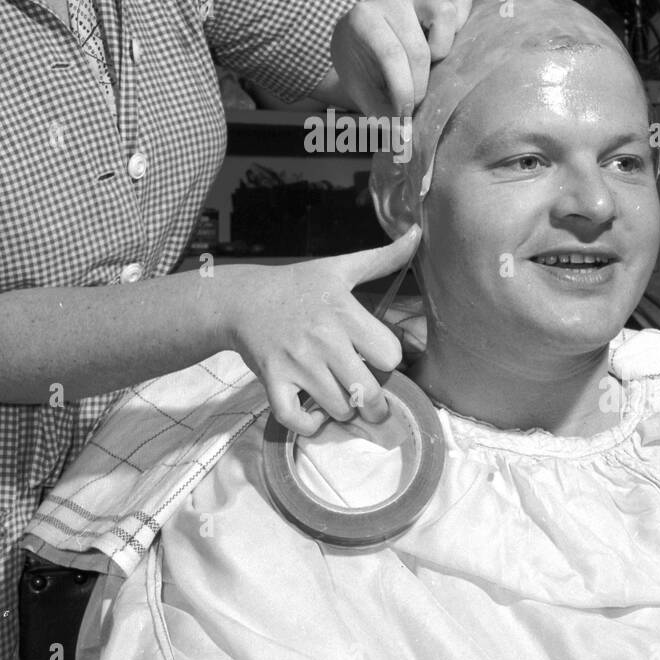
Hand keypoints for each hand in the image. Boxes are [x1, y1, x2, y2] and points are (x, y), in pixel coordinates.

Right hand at [218, 225, 419, 434]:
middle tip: (371, 399)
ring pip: (340, 409)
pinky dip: (309, 426)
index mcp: (344, 312)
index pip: (390, 355)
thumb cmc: (297, 284)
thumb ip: (382, 257)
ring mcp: (297, 363)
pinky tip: (315, 415)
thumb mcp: (340, 267)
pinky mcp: (273, 381)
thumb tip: (418, 232)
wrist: (242, 299)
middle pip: (370, 392)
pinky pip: (296, 419)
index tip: (378, 358)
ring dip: (345, 411)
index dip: (389, 361)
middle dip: (376, 403)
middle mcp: (323, 339)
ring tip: (342, 399)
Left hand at [331, 0, 470, 116]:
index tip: (405, 113)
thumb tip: (404, 138)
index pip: (390, 54)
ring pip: (443, 13)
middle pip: (418, 46)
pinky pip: (460, 2)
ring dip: (443, 48)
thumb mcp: (361, 91)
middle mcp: (390, 0)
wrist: (361, 43)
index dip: (403, 89)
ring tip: (432, 66)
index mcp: (362, 19)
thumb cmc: (364, 68)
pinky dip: (460, 24)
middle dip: (420, 83)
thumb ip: (380, 113)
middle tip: (416, 103)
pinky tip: (446, 45)